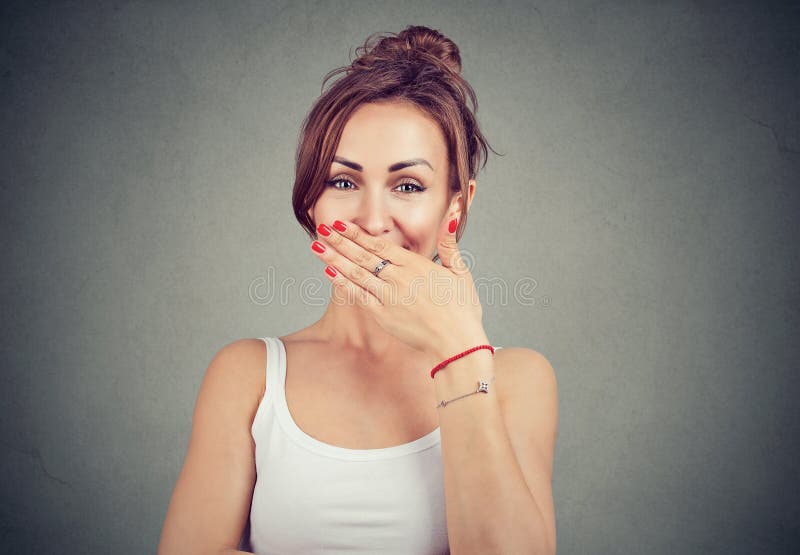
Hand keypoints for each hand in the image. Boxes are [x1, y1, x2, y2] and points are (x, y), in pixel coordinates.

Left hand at [310, 218, 486, 356]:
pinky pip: (359, 296)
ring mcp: (389, 297)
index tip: (341, 224)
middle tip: (323, 229)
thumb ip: (449, 244)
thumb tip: (451, 215)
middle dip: (341, 241)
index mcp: (416, 265)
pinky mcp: (384, 316)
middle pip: (363, 256)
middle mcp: (399, 278)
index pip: (380, 245)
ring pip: (357, 274)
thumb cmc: (462, 309)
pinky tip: (329, 273)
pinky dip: (343, 284)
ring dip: (335, 259)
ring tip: (317, 247)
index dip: (358, 234)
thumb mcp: (460, 272)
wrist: (457, 343)